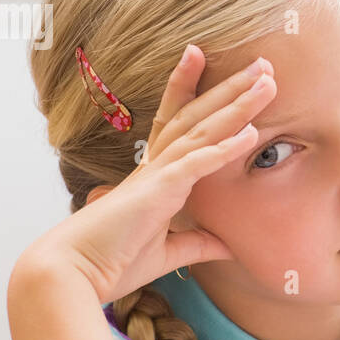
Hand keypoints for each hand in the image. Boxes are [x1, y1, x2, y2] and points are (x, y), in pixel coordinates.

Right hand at [18, 45, 275, 303]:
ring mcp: (156, 175)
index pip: (180, 124)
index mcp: (155, 176)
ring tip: (267, 81)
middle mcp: (155, 167)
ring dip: (236, 105)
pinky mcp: (157, 192)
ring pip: (201, 129)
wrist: (73, 275)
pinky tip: (250, 132)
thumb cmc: (110, 263)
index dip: (196, 92)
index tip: (215, 66)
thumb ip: (198, 244)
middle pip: (197, 116)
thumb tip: (227, 246)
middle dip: (230, 88)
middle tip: (263, 64)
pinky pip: (196, 163)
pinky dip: (223, 147)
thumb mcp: (167, 253)